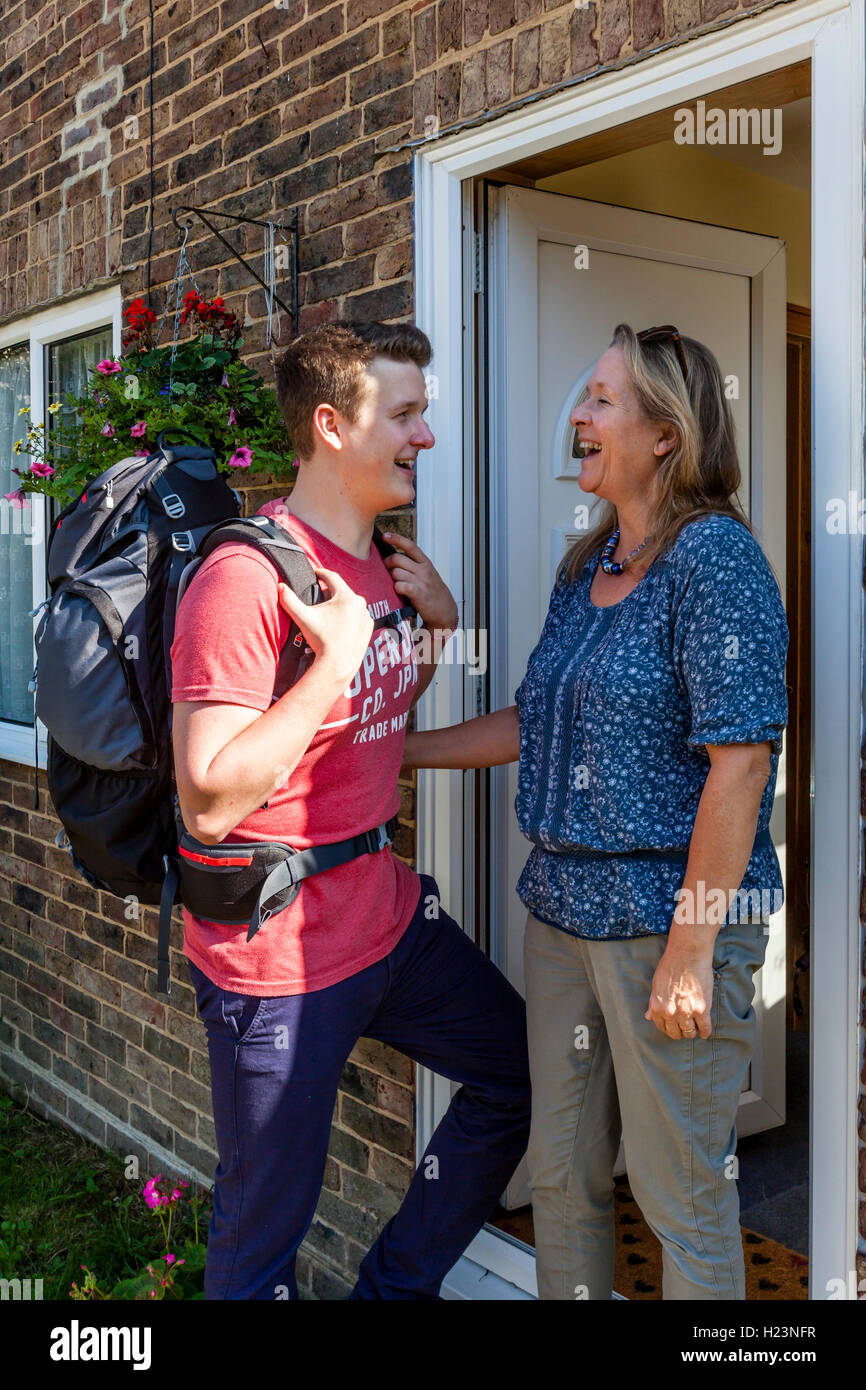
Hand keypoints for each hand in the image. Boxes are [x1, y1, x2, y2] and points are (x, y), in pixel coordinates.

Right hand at [278, 566, 372, 686]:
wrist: (337, 664)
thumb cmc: (321, 639)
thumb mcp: (303, 617)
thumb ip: (289, 600)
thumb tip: (279, 586)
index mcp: (346, 596)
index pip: (332, 577)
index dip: (321, 573)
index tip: (315, 572)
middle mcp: (360, 603)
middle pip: (341, 592)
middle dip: (329, 592)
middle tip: (318, 596)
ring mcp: (366, 616)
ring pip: (350, 604)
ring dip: (340, 605)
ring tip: (328, 612)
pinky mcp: (369, 627)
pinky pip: (358, 616)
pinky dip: (349, 617)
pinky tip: (339, 624)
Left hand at [381, 532, 458, 631]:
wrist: (445, 610)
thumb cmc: (433, 592)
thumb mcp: (427, 574)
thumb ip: (414, 565)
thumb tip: (395, 557)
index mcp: (426, 563)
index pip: (410, 546)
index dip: (397, 539)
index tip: (385, 536)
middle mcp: (424, 570)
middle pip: (397, 558)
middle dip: (387, 563)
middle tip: (386, 570)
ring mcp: (421, 582)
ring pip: (396, 572)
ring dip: (391, 578)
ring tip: (395, 583)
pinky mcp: (418, 594)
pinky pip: (400, 586)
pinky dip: (396, 588)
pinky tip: (399, 591)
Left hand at [645, 947, 714, 1039]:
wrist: (687, 954)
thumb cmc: (670, 965)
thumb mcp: (656, 984)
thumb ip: (653, 1003)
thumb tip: (648, 1016)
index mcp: (657, 1007)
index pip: (662, 1027)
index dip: (669, 1028)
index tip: (674, 1027)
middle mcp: (670, 1013)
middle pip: (676, 1033)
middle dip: (680, 1032)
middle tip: (685, 1028)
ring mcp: (686, 1012)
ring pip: (690, 1032)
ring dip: (692, 1032)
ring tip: (695, 1028)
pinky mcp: (702, 1009)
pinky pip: (705, 1027)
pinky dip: (705, 1031)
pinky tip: (705, 1031)